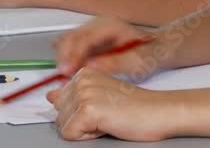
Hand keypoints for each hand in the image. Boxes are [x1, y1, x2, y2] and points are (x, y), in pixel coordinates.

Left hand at [47, 68, 176, 140]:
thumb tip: (51, 96)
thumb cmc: (136, 106)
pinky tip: (107, 124)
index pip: (60, 102)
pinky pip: (71, 134)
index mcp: (84, 73)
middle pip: (59, 114)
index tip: (101, 109)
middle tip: (106, 115)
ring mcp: (84, 93)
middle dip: (80, 122)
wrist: (159, 111)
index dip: (80, 113)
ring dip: (84, 130)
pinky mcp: (88, 110)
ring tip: (108, 119)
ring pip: (63, 125)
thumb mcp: (100, 96)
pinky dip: (88, 137)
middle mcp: (82, 79)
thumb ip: (73, 95)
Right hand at [53, 17, 162, 78]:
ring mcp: (93, 30)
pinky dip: (67, 57)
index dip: (73, 54)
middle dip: (65, 56)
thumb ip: (114, 63)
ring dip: (64, 57)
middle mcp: (99, 24)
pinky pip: (72, 45)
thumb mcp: (136, 61)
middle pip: (72, 36)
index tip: (67, 70)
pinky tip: (70, 71)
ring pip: (69, 40)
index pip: (85, 38)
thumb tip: (90, 66)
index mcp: (111, 25)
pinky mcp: (90, 39)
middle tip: (63, 75)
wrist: (156, 49)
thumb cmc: (149, 54)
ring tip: (65, 76)